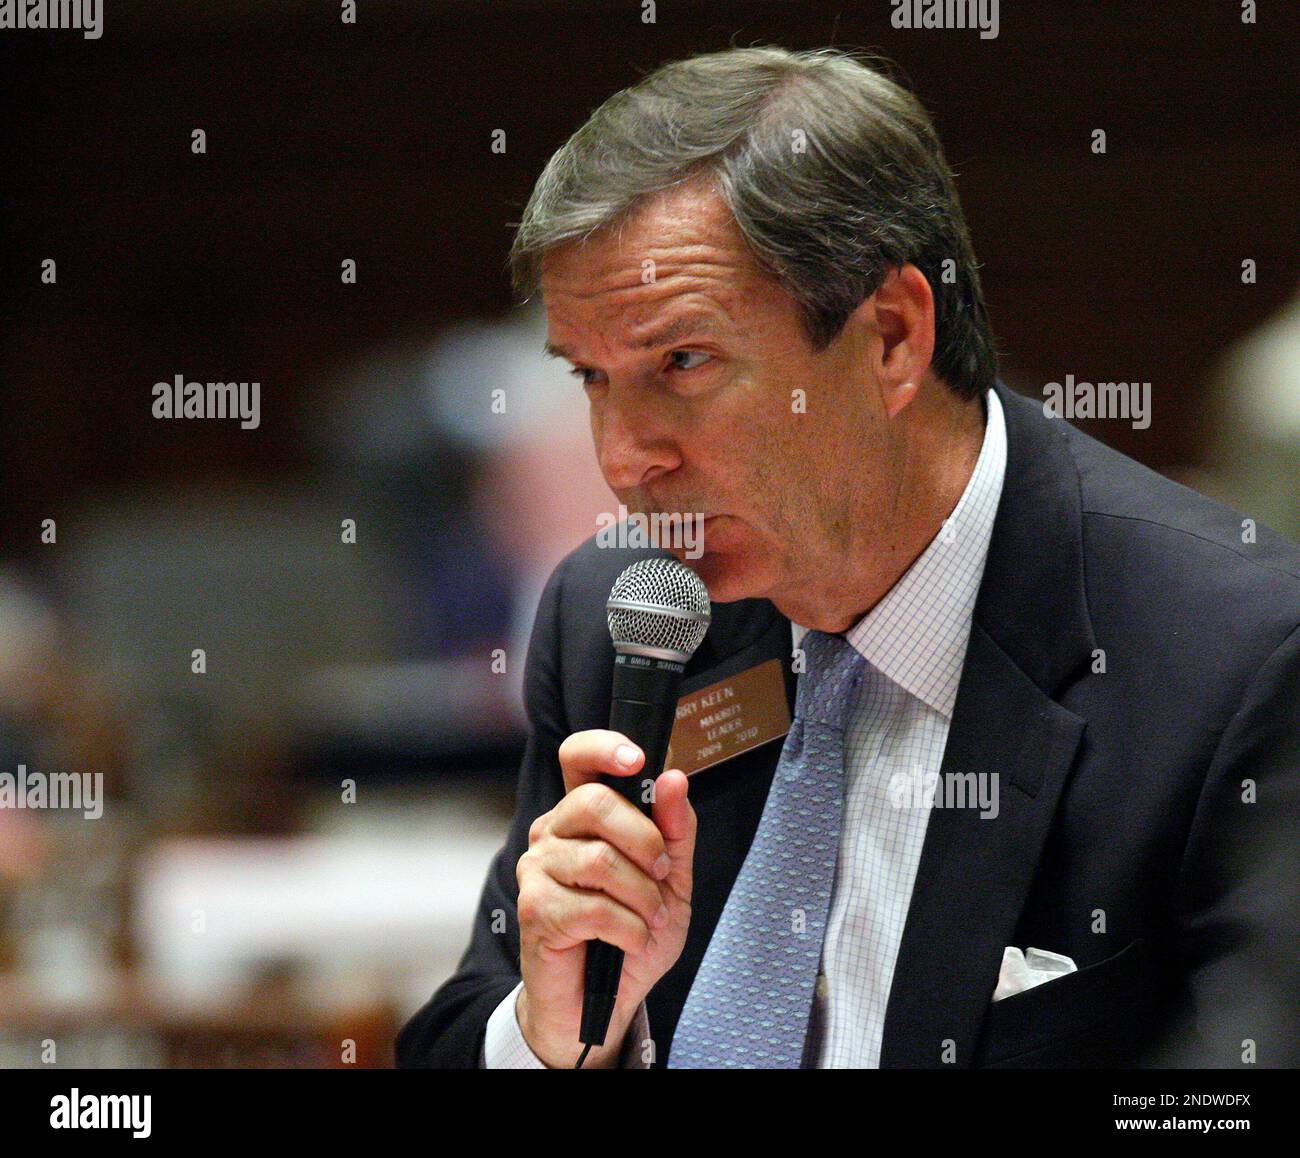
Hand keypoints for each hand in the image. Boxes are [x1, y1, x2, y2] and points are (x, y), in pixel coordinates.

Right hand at [514, 730, 695, 1067]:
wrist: (602, 1003)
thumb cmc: (632, 935)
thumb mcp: (671, 879)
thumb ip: (675, 828)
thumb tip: (675, 778)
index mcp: (583, 815)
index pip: (578, 757)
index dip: (604, 747)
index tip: (639, 760)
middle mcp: (553, 832)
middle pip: (595, 802)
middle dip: (644, 840)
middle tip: (662, 873)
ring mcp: (538, 868)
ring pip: (600, 860)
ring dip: (642, 897)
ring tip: (650, 919)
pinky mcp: (535, 908)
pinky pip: (595, 906)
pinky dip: (629, 928)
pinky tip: (630, 940)